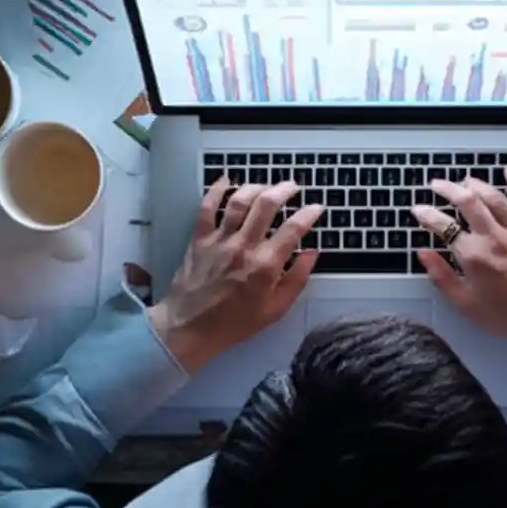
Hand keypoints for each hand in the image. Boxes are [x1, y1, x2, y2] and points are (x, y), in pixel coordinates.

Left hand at [150, 179, 322, 373]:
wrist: (189, 327)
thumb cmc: (236, 323)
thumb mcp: (275, 309)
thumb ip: (296, 279)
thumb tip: (312, 253)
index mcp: (265, 266)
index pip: (293, 229)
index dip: (308, 214)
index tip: (316, 207)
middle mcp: (243, 247)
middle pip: (266, 205)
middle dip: (284, 190)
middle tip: (293, 187)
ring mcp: (219, 240)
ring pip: (239, 201)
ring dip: (256, 187)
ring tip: (266, 186)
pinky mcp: (199, 239)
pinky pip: (207, 207)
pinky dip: (216, 190)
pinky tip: (227, 180)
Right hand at [411, 168, 506, 359]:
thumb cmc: (505, 315)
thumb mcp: (465, 304)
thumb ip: (441, 276)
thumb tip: (422, 252)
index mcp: (473, 255)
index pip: (443, 226)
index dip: (426, 214)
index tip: (417, 209)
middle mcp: (493, 236)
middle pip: (467, 201)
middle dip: (447, 189)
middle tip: (435, 184)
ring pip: (494, 197)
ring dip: (476, 184)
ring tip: (464, 180)